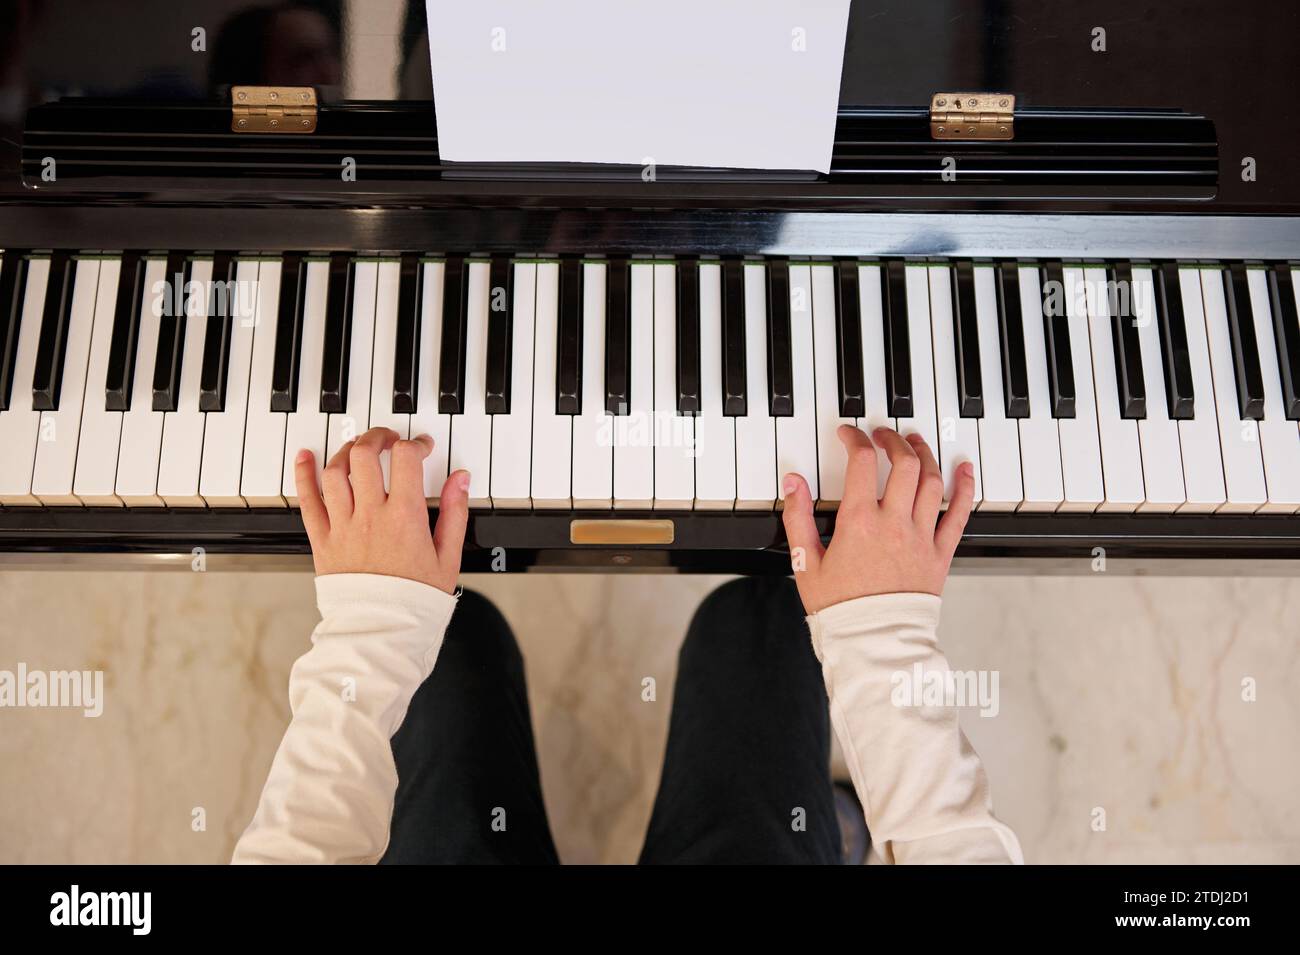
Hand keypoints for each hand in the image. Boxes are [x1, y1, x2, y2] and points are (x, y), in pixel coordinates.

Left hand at [294, 427, 469, 594]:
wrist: (383, 630)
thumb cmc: (415, 599)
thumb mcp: (448, 556)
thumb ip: (455, 512)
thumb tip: (460, 480)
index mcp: (405, 518)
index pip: (406, 459)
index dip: (416, 444)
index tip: (422, 447)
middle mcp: (371, 516)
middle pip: (366, 454)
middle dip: (378, 437)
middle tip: (388, 439)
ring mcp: (343, 526)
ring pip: (336, 470)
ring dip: (347, 450)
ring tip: (358, 448)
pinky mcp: (323, 540)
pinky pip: (307, 499)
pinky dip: (303, 473)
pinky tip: (305, 456)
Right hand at [781, 425, 973, 612]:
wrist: (874, 643)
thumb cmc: (840, 609)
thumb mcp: (807, 563)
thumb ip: (798, 518)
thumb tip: (793, 482)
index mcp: (859, 522)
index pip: (861, 462)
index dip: (854, 439)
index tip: (848, 434)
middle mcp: (894, 522)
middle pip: (903, 463)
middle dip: (892, 439)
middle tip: (882, 434)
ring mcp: (921, 537)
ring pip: (931, 480)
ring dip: (924, 454)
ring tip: (914, 442)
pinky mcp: (940, 553)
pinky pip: (959, 514)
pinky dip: (965, 487)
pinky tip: (964, 468)